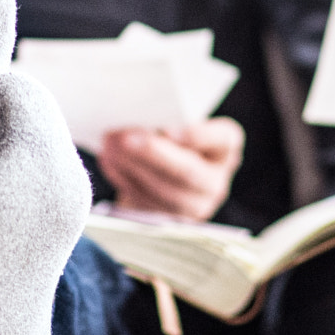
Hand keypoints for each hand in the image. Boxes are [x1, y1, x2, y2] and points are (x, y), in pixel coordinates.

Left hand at [95, 117, 244, 222]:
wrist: (163, 167)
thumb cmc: (171, 133)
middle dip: (153, 154)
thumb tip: (138, 114)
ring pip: (163, 191)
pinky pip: (146, 202)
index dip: (196, 135)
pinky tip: (109, 161)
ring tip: (109, 146)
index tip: (168, 129)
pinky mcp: (169, 220)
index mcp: (225, 146)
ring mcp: (195, 205)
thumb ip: (166, 117)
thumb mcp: (177, 120)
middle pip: (188, 171)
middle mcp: (216, 179)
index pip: (222, 139)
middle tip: (124, 138)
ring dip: (131, 167)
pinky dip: (123, 180)